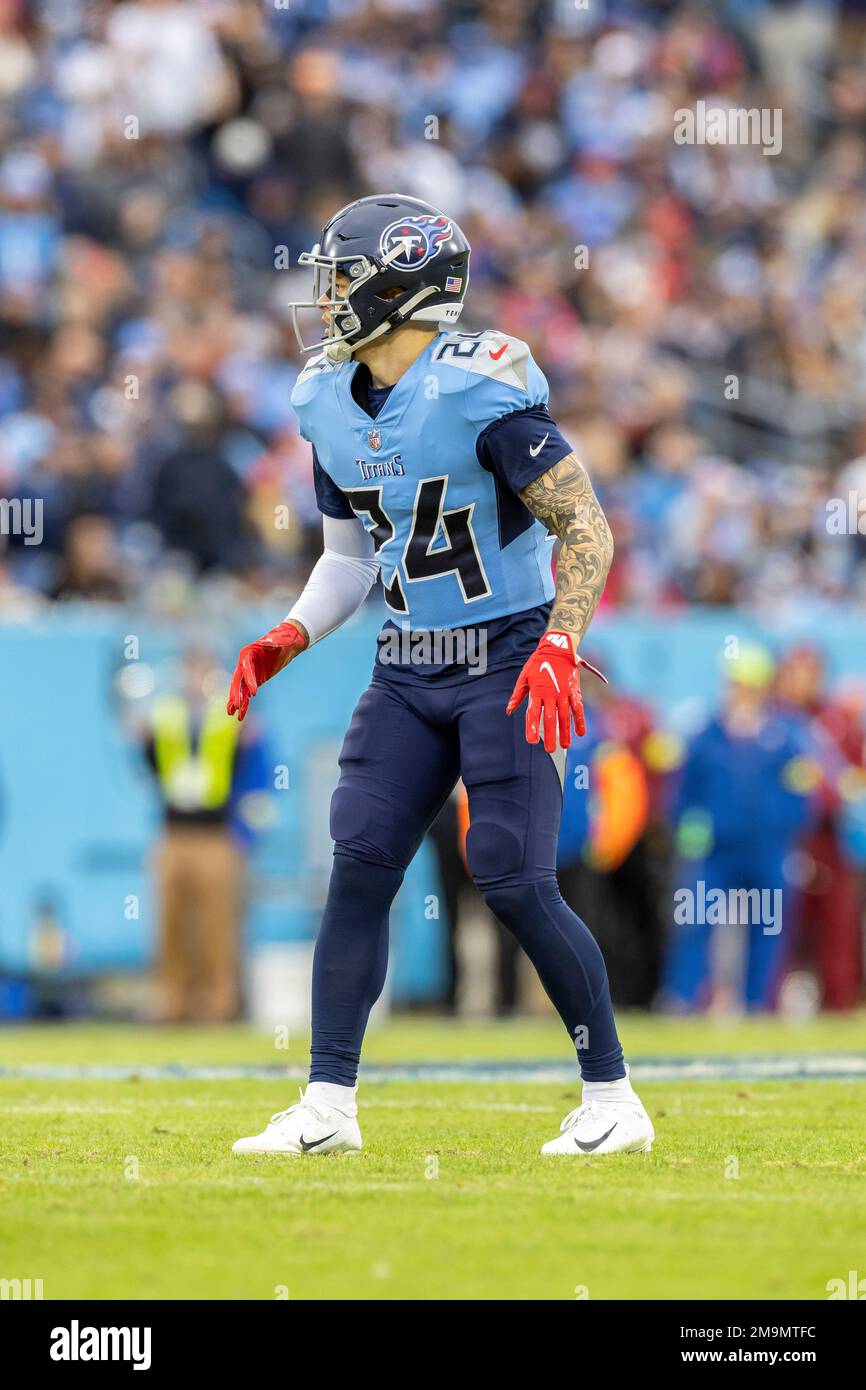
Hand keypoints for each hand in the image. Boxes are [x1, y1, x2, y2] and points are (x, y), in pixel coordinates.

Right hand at [227, 621, 307, 721]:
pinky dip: (244, 703)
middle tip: (235, 707)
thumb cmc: (283, 639)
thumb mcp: (280, 640)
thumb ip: (273, 643)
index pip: (246, 668)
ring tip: (231, 713)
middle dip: (236, 694)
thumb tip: (270, 643)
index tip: (254, 693)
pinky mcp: (254, 680)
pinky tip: (240, 713)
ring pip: (240, 689)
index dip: (249, 680)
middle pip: (238, 681)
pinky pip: (247, 693)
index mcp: (248, 653)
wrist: (287, 642)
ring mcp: (249, 673)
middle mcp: (245, 663)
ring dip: (236, 701)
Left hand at [505, 630, 605, 751]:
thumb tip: (509, 711)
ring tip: (565, 745)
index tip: (531, 741)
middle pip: (550, 719)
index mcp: (537, 691)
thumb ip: (518, 695)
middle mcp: (551, 694)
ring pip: (565, 716)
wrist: (557, 648)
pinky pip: (578, 708)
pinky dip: (580, 720)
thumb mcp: (524, 677)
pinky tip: (580, 732)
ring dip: (565, 732)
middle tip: (549, 750)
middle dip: (550, 735)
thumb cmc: (537, 664)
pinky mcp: (574, 690)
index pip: (533, 714)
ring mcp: (564, 693)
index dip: (532, 728)